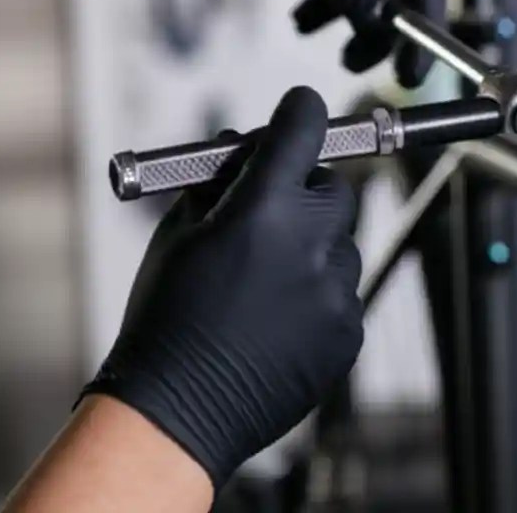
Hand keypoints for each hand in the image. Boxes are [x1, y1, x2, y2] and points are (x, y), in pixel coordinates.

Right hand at [83, 87, 363, 488]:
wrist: (177, 409)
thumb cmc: (166, 319)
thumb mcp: (178, 235)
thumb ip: (218, 184)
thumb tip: (242, 147)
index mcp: (264, 209)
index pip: (303, 131)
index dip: (302, 113)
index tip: (302, 108)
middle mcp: (312, 244)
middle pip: (332, 189)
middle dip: (304, 193)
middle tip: (270, 217)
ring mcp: (337, 291)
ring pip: (340, 246)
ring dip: (313, 251)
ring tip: (264, 287)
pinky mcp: (350, 332)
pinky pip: (344, 295)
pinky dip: (318, 297)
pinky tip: (277, 322)